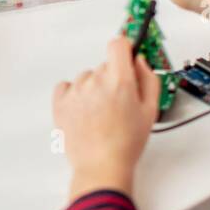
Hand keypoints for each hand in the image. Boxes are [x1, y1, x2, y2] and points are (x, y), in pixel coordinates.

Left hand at [53, 36, 159, 200]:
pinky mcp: (60, 103)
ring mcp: (75, 92)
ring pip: (86, 77)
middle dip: (112, 78)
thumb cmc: (126, 143)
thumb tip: (139, 61)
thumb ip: (148, 79)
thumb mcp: (150, 110)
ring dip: (93, 88)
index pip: (117, 44)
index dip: (124, 49)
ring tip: (100, 113)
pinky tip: (84, 111)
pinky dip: (74, 94)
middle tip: (118, 102)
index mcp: (119, 81)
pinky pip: (66, 86)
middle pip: (104, 65)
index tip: (125, 56)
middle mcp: (95, 82)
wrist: (101, 166)